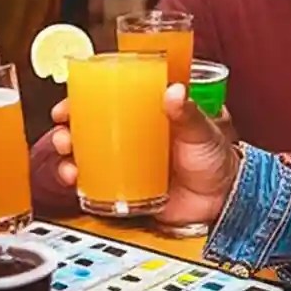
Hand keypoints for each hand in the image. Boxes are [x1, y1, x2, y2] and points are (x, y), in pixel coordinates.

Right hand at [50, 84, 237, 225]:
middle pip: (89, 129)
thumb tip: (173, 91)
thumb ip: (188, 112)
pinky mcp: (128, 189)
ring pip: (87, 156)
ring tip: (67, 160)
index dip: (81, 99)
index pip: (108, 101)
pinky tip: (75, 181)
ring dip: (68, 156)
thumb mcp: (204, 130)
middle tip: (63, 133)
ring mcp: (128, 164)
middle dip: (67, 130)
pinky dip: (81, 184)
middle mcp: (133, 138)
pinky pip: (97, 186)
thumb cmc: (217, 158)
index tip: (67, 103)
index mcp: (147, 115)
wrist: (226, 200)